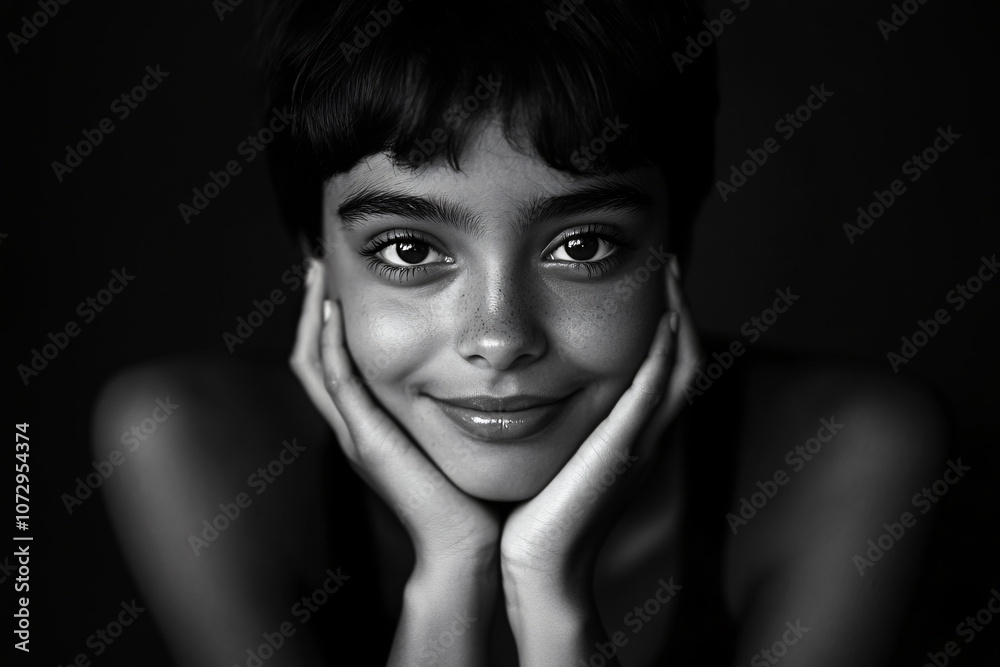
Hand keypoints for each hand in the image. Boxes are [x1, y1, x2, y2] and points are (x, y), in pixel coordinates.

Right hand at [289, 259, 499, 569]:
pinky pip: (336, 384)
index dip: (328, 321)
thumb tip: (482, 366)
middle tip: (316, 262)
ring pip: (313, 363)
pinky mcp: (367, 441)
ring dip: (312, 315)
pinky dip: (329, 344)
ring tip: (316, 271)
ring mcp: (355, 435)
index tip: (340, 277)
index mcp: (371, 426)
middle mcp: (354, 427)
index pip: (334, 362)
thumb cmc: (472, 495)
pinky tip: (332, 309)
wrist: (468, 545)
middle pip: (312, 356)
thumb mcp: (456, 436)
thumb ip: (455, 405)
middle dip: (312, 308)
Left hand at [499, 258, 699, 602]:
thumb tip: (535, 390)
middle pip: (686, 361)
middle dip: (681, 308)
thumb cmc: (538, 517)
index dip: (668, 322)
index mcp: (633, 437)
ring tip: (670, 275)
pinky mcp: (621, 455)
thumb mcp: (557, 459)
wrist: (540, 568)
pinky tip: (660, 323)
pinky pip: (653, 398)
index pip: (665, 367)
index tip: (655, 280)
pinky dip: (661, 359)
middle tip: (671, 263)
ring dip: (678, 320)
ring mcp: (639, 447)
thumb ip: (561, 426)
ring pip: (680, 372)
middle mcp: (646, 438)